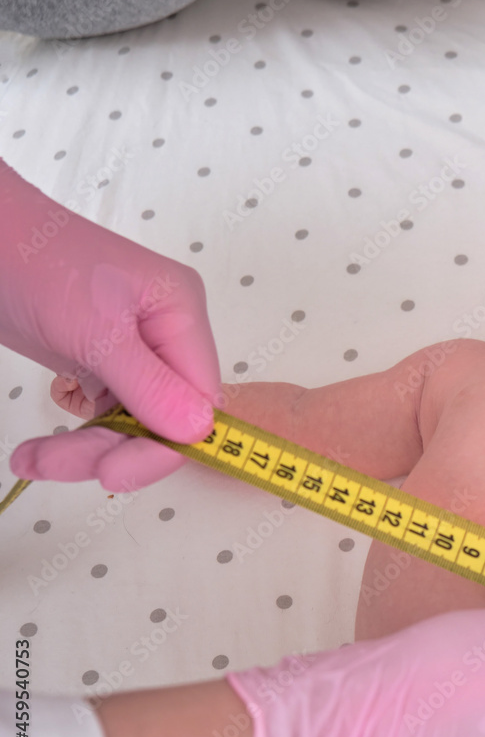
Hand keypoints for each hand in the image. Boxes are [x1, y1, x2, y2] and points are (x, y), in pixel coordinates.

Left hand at [0, 160, 219, 490]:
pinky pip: (106, 416)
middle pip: (166, 418)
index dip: (167, 443)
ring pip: (133, 424)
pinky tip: (40, 447)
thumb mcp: (94, 329)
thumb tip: (198, 432)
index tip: (115, 472)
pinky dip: (75, 438)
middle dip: (114, 448)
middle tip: (57, 464)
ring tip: (32, 459)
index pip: (200, 398)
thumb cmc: (35, 263)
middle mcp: (166, 336)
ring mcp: (135, 352)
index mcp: (181, 315)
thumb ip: (149, 384)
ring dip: (85, 449)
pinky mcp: (103, 364)